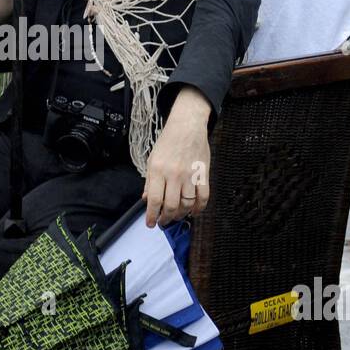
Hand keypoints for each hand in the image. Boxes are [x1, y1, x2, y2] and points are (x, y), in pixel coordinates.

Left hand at [143, 88, 211, 227]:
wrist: (187, 126)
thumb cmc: (168, 142)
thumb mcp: (152, 160)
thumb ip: (149, 181)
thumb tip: (146, 200)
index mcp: (158, 170)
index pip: (154, 200)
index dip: (152, 215)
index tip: (151, 223)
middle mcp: (173, 174)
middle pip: (171, 206)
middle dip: (166, 218)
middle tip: (164, 221)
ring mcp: (190, 175)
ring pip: (187, 204)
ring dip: (181, 215)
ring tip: (177, 216)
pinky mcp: (203, 174)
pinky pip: (203, 197)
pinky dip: (199, 208)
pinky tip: (194, 212)